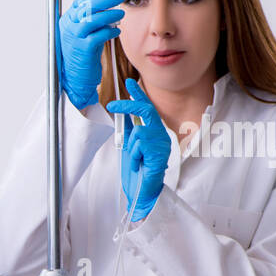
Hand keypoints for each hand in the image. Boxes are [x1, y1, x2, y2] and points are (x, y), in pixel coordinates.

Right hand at [57, 0, 124, 108]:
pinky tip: (116, 31)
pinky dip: (109, 31)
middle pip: (88, 6)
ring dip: (110, 15)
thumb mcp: (85, 33)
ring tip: (121, 14)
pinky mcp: (83, 50)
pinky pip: (98, 35)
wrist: (76, 80)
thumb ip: (93, 19)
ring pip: (93, 19)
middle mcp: (69, 27)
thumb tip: (109, 4)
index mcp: (69, 20)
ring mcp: (75, 38)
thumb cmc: (81, 56)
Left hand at [106, 78, 171, 221]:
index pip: (146, 109)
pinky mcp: (160, 154)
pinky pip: (140, 146)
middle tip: (112, 104)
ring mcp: (162, 144)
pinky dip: (134, 157)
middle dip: (128, 106)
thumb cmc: (138, 172)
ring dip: (131, 148)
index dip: (138, 95)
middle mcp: (160, 136)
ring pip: (138, 132)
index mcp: (154, 133)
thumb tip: (123, 115)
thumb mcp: (129, 147)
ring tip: (135, 160)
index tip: (130, 82)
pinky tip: (139, 165)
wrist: (143, 193)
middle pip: (146, 111)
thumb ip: (129, 132)